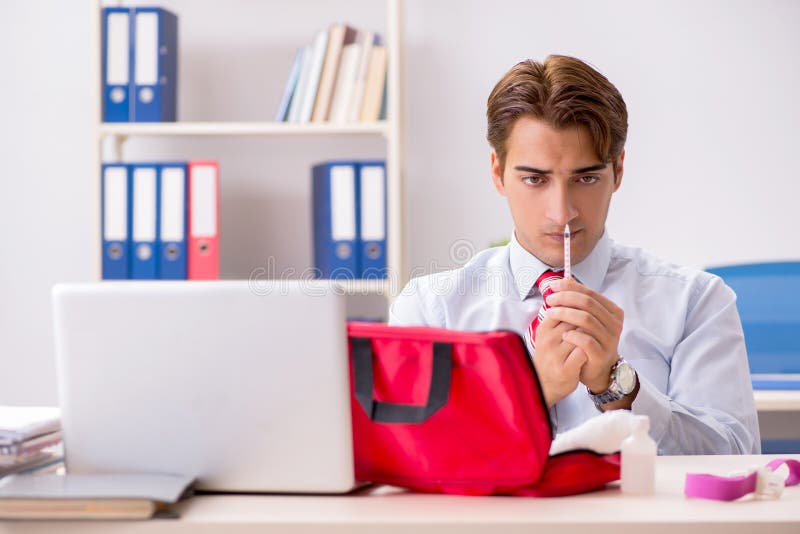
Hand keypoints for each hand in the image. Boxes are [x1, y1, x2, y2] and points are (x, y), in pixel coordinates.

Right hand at [531, 313, 587, 407]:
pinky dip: (591, 347)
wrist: (545, 384)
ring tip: (596, 334)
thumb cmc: (551, 356)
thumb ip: (560, 314)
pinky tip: (593, 347)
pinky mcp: (565, 369)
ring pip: (581, 333)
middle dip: (588, 317)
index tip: (588, 309)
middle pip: (575, 318)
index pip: (564, 307)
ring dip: (592, 331)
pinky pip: (583, 351)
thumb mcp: (550, 333)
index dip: (579, 305)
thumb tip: (571, 287)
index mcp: (544, 328)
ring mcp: (556, 355)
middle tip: (596, 321)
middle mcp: (548, 340)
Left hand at [543, 278, 623, 393]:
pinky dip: (572, 335)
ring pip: (586, 320)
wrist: (597, 369)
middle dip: (565, 298)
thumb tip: (564, 280)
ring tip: (550, 313)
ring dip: (565, 314)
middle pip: (588, 304)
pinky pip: (586, 341)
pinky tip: (562, 333)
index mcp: (612, 311)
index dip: (570, 288)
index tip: (553, 286)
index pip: (590, 293)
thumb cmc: (590, 340)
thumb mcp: (586, 318)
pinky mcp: (602, 354)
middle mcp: (614, 323)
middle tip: (549, 300)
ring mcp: (610, 339)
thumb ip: (578, 301)